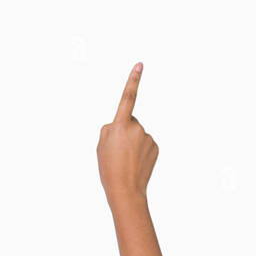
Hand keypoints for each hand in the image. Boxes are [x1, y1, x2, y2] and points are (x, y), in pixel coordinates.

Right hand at [97, 62, 157, 204]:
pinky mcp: (155, 146)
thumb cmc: (109, 169)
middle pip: (129, 123)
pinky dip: (140, 151)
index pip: (128, 98)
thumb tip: (121, 124)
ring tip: (126, 161)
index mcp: (120, 126)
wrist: (125, 190)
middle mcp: (136, 128)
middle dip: (123, 133)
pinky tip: (135, 163)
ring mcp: (148, 137)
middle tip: (117, 153)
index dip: (133, 80)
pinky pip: (145, 143)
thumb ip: (109, 129)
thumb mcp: (100, 146)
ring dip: (131, 144)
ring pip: (137, 134)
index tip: (140, 65)